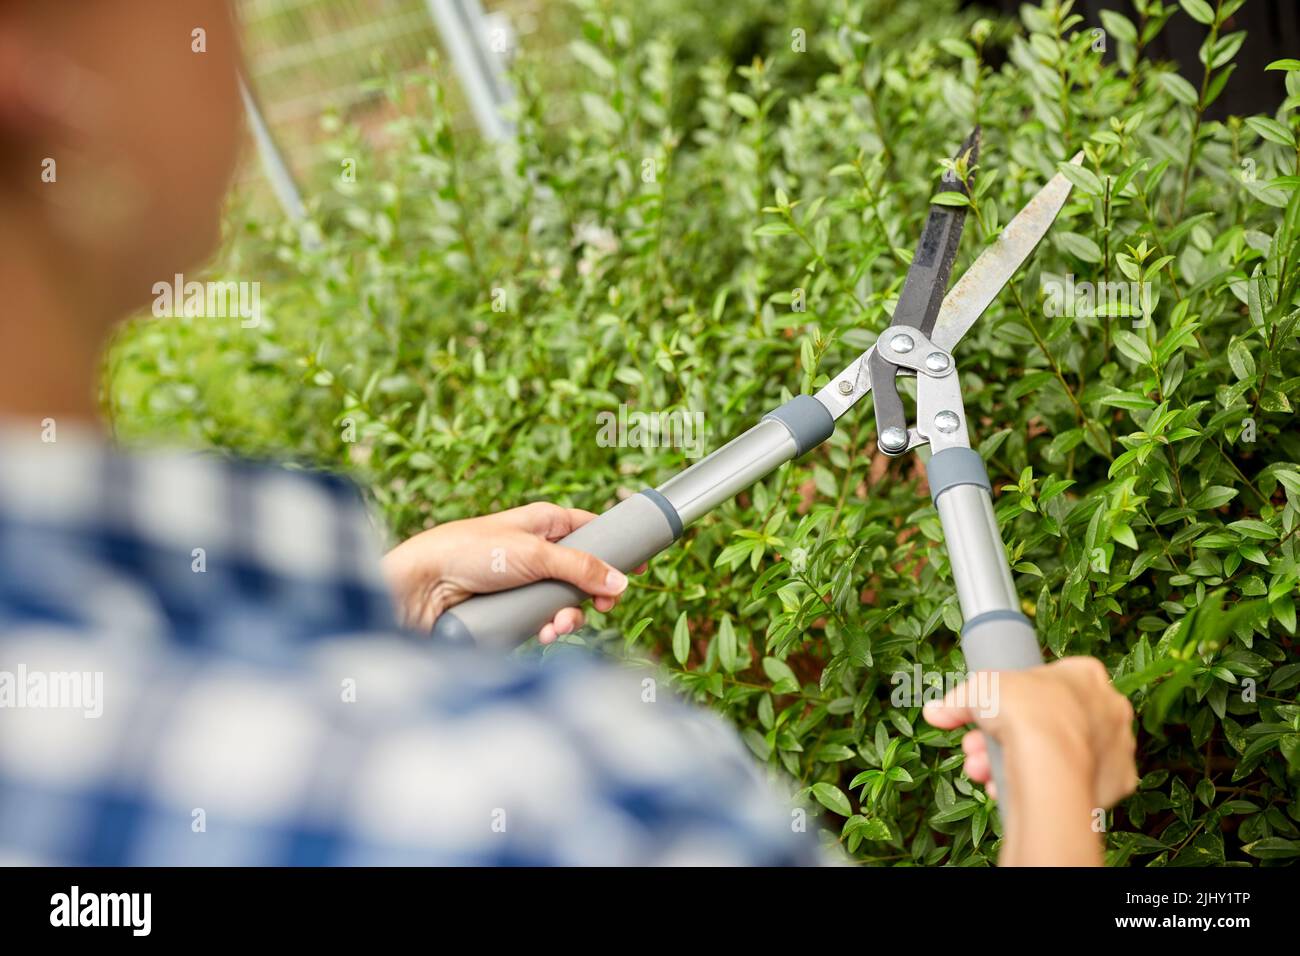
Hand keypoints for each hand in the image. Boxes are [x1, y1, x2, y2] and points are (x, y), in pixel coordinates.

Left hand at [382, 502, 636, 642]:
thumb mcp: (533, 554)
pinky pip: (542, 621)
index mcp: (543, 522)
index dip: (616, 546)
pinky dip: (548, 629)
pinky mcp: (510, 610)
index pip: (591, 530)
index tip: (639, 566)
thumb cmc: (469, 553)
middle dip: (593, 593)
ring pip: (565, 601)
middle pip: (583, 572)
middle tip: (602, 606)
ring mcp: (523, 582)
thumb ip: (580, 566)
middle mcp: (535, 550)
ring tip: (558, 626)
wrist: (420, 586)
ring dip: (569, 616)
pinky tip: (542, 634)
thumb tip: (621, 581)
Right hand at [923, 656, 1137, 865]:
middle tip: (976, 748)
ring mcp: (1117, 748)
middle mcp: (1110, 709)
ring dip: (1016, 761)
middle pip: (1050, 722)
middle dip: (1006, 736)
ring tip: (983, 772)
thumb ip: (958, 700)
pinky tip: (1013, 789)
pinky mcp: (1116, 784)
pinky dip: (1043, 785)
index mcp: (1086, 676)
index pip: (1048, 681)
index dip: (1011, 699)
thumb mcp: (979, 691)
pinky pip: (1072, 783)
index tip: (989, 713)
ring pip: (1060, 754)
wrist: (1053, 764)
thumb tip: (934, 712)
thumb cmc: (1025, 714)